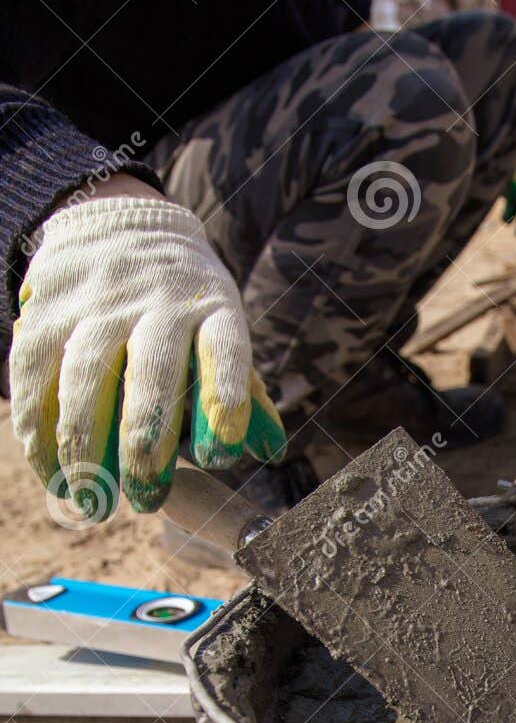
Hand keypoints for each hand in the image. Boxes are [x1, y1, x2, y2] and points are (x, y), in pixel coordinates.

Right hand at [10, 179, 285, 516]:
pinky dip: (39, 427)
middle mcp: (157, 303)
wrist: (119, 222)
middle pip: (151, 373)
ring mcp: (98, 304)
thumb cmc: (185, 303)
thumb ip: (246, 392)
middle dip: (146, 441)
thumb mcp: (223, 331)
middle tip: (147, 499)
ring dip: (85, 447)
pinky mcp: (47, 310)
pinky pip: (36, 373)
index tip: (222, 452)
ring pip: (86, 376)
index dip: (224, 399)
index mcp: (213, 308)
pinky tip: (49, 471)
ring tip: (91, 500)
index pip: (224, 350)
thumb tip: (272, 451)